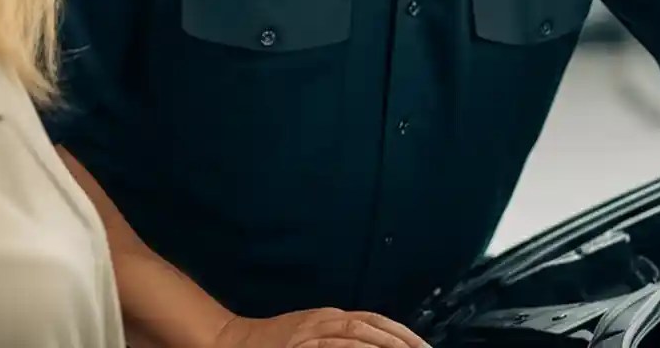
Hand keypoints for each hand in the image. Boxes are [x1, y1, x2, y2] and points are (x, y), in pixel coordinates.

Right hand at [212, 307, 431, 347]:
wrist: (235, 341)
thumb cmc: (277, 343)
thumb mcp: (313, 332)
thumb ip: (341, 336)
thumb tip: (375, 341)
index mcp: (331, 316)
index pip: (375, 320)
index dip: (402, 332)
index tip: (424, 346)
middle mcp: (324, 320)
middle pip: (371, 325)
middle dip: (401, 340)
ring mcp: (310, 333)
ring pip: (354, 336)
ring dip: (383, 345)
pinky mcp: (299, 345)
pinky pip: (331, 347)